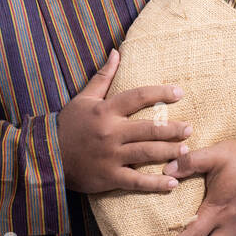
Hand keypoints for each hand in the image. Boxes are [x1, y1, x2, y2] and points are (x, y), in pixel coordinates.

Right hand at [57, 49, 192, 193]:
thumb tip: (116, 52)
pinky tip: (172, 183)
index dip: (160, 93)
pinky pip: (136, 181)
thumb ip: (103, 76)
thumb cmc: (68, 125)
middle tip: (190, 128)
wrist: (46, 156)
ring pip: (146, 153)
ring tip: (186, 151)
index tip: (179, 92)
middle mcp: (110, 132)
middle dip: (172, 129)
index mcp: (106, 110)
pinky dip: (155, 184)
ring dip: (169, 152)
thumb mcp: (84, 98)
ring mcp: (110, 155)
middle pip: (148, 128)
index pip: (138, 97)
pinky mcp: (109, 177)